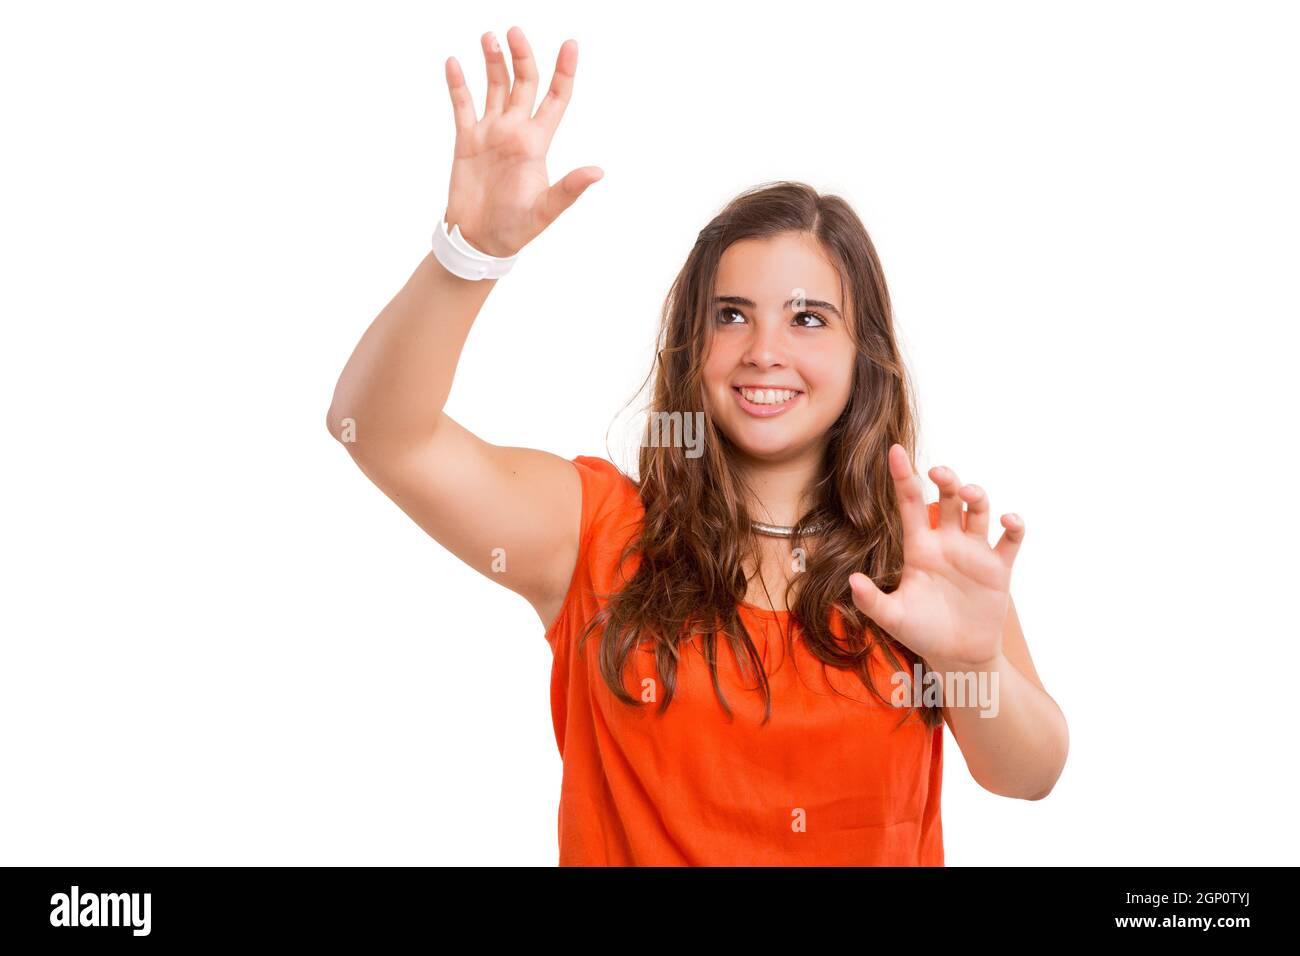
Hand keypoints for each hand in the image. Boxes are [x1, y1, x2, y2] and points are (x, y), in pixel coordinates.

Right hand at [442, 26, 602, 257]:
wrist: (480, 241)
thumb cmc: (516, 230)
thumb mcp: (545, 210)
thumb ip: (569, 189)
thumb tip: (598, 172)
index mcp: (537, 143)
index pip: (556, 99)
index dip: (564, 72)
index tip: (570, 44)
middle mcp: (515, 132)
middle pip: (524, 84)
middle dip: (522, 56)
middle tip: (515, 31)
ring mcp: (491, 134)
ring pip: (494, 88)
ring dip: (493, 62)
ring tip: (489, 37)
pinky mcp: (467, 141)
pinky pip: (462, 106)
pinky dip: (458, 84)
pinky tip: (455, 63)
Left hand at [848, 443, 1024, 670]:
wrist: (958, 656)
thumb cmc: (923, 632)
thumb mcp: (893, 617)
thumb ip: (872, 600)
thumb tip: (852, 580)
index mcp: (919, 547)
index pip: (908, 503)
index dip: (902, 476)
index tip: (894, 450)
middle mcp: (947, 542)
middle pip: (947, 498)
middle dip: (946, 479)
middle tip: (938, 472)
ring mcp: (974, 552)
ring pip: (977, 510)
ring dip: (975, 496)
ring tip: (968, 494)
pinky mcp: (998, 567)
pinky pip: (1010, 539)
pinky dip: (1013, 525)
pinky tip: (1007, 521)